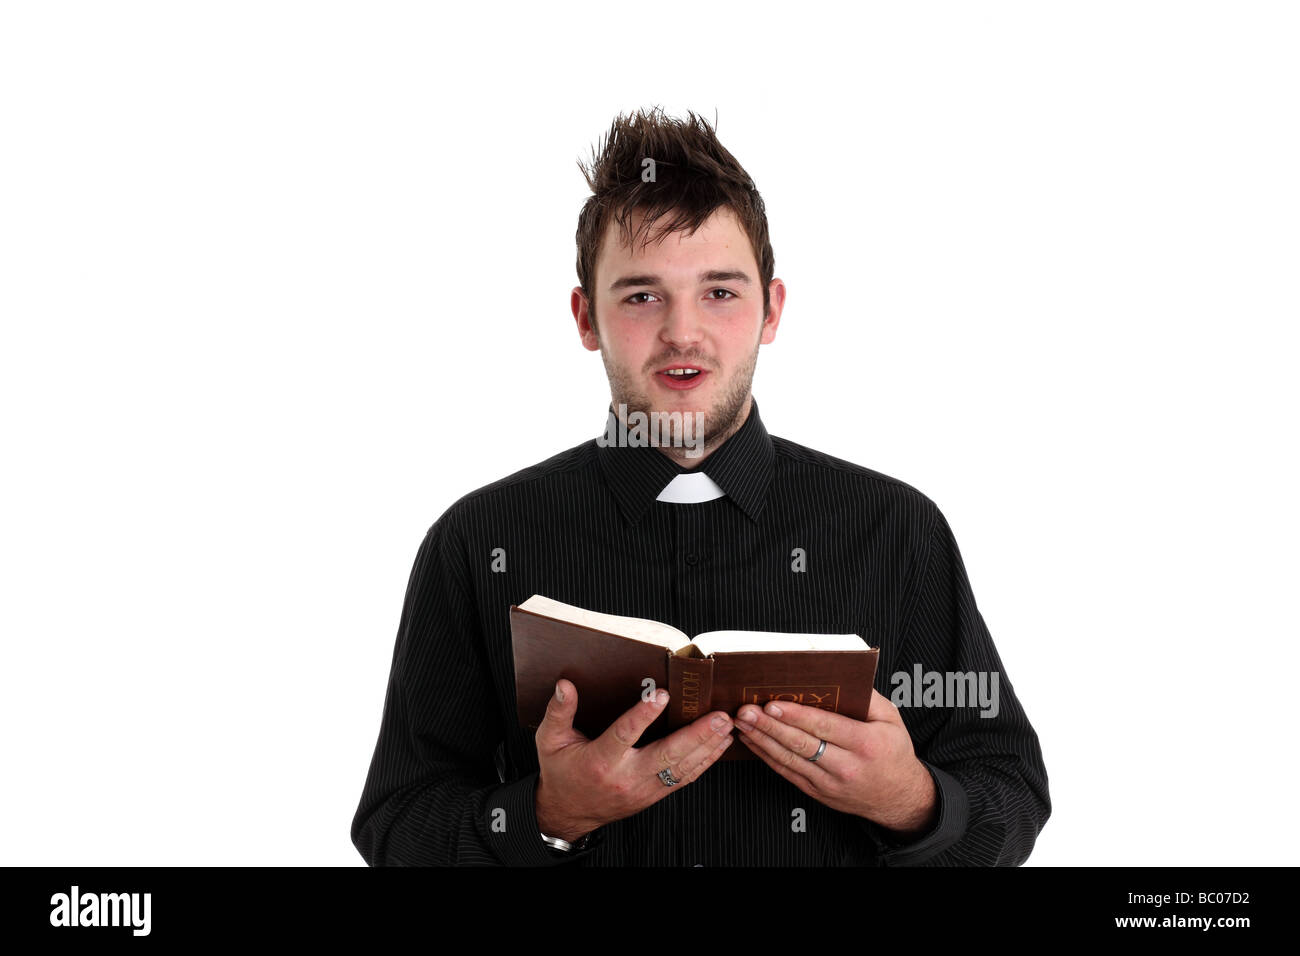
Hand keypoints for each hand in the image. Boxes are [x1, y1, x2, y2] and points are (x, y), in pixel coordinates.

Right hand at [534, 678, 734, 841]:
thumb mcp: (550, 740)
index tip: (662, 694)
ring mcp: (643, 788)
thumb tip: (565, 685)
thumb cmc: (562, 773)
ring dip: (707, 747)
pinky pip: (684, 778)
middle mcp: (626, 776)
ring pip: (682, 768)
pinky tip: (719, 746)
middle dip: (696, 735)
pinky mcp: (654, 794)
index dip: (644, 714)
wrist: (568, 812)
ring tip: (726, 727)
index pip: (625, 734)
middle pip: (667, 755)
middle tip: (718, 716)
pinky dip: (705, 762)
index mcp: (601, 760)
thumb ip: (559, 711)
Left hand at [733, 689, 937, 835]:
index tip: (772, 704)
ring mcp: (830, 783)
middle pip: (801, 744)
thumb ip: (868, 696)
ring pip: (790, 760)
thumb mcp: (891, 719)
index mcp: (866, 744)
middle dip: (770, 726)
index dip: (796, 716)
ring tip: (742, 723)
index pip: (824, 727)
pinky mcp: (818, 793)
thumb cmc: (893, 751)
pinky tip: (752, 742)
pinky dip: (767, 757)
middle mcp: (847, 766)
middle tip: (746, 711)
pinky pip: (788, 773)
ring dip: (762, 741)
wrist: (899, 798)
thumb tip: (841, 674)